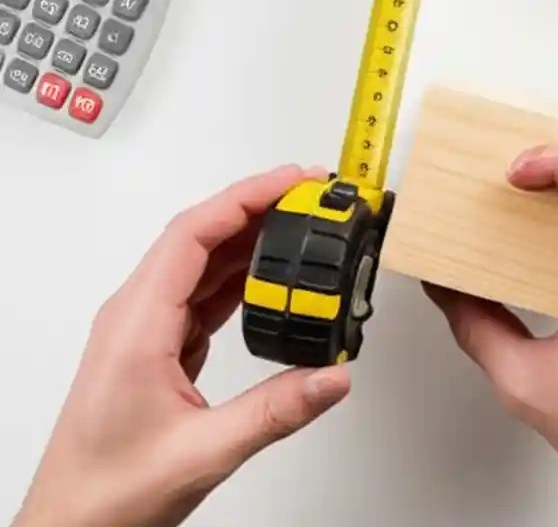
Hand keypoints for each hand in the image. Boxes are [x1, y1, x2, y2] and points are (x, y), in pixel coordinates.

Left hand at [15, 165, 351, 526]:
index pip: (193, 233)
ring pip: (203, 264)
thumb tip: (334, 376)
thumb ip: (277, 411)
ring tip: (305, 226)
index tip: (294, 181)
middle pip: (201, 237)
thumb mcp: (204, 452)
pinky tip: (273, 278)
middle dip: (259, 207)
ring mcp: (146, 332)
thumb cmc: (109, 491)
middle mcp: (137, 317)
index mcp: (136, 324)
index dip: (246, 197)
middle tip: (315, 196)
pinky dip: (243, 276)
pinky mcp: (159, 350)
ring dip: (253, 240)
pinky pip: (204, 294)